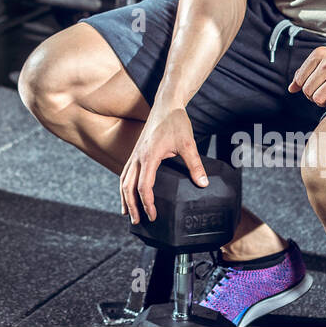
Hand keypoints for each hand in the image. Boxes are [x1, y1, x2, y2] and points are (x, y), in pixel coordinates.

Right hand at [120, 106, 207, 223]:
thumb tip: (202, 184)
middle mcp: (138, 156)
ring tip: (127, 213)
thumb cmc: (175, 122)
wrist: (166, 104)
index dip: (147, 204)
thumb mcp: (188, 143)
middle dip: (131, 206)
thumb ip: (195, 165)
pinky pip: (125, 172)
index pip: (143, 186)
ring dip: (124, 198)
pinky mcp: (136, 151)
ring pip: (123, 180)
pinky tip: (127, 193)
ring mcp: (134, 153)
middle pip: (128, 186)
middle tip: (137, 222)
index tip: (153, 215)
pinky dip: (124, 186)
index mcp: (149, 156)